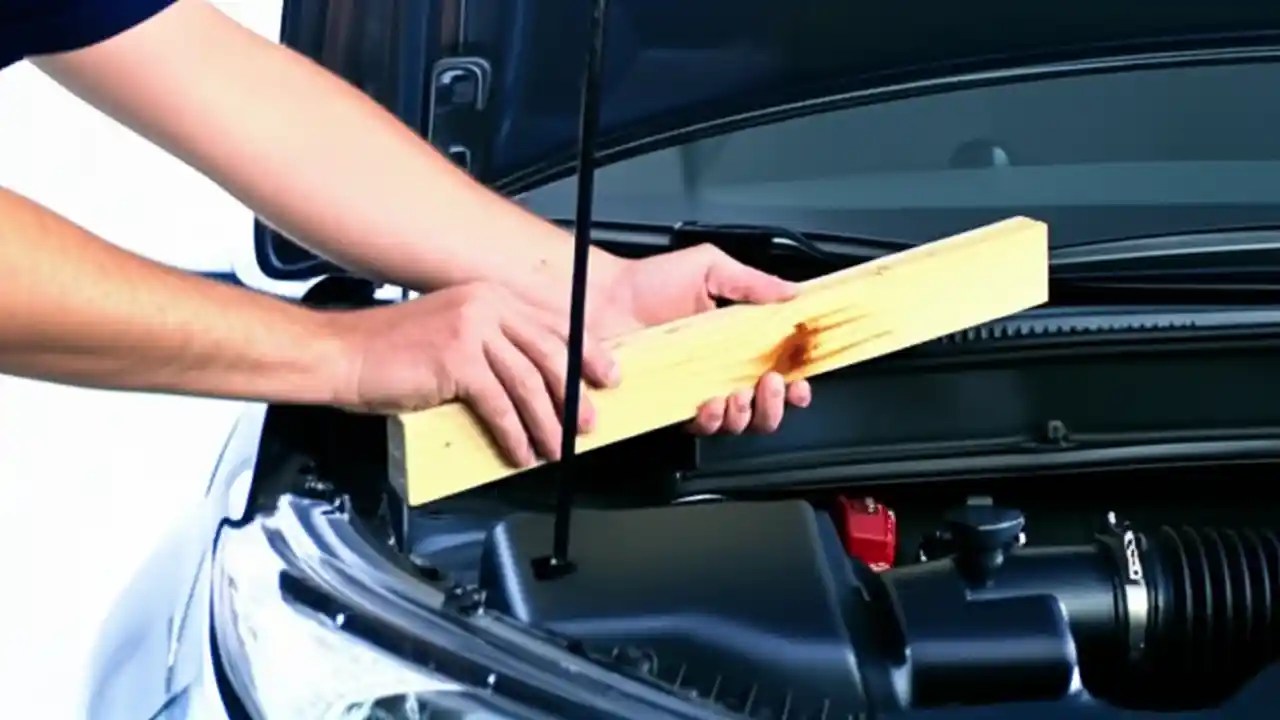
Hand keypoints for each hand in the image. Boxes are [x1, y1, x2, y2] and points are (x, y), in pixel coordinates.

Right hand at [328, 282, 617, 466]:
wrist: (344, 355)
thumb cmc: (391, 352)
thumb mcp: (452, 335)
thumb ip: (491, 348)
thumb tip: (531, 384)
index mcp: (488, 297)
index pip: (550, 327)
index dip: (584, 354)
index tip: (605, 376)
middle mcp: (485, 306)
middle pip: (548, 354)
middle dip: (573, 394)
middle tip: (586, 423)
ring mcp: (471, 330)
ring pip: (527, 384)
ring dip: (546, 424)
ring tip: (554, 449)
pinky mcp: (457, 360)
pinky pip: (500, 405)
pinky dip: (514, 435)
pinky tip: (519, 452)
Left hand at [596, 244, 812, 434]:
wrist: (604, 297)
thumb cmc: (649, 282)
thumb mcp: (709, 268)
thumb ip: (752, 282)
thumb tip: (792, 292)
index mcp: (737, 341)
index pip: (777, 372)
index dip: (795, 384)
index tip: (802, 381)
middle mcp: (719, 370)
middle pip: (763, 408)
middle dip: (775, 405)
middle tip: (773, 384)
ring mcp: (696, 390)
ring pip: (736, 423)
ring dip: (748, 414)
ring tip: (743, 393)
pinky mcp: (670, 404)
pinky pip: (699, 426)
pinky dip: (712, 419)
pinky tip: (713, 402)